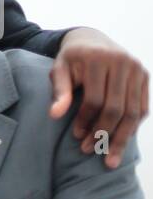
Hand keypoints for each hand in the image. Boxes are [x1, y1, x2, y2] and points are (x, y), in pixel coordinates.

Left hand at [51, 28, 148, 167]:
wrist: (91, 40)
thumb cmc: (71, 60)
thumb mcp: (59, 70)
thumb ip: (59, 91)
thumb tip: (55, 115)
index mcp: (98, 59)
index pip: (95, 99)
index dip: (86, 120)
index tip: (77, 137)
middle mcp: (122, 62)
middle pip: (117, 108)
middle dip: (103, 133)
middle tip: (90, 151)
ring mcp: (137, 69)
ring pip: (133, 111)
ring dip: (121, 137)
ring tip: (110, 158)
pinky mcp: (145, 76)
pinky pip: (143, 107)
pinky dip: (133, 126)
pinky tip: (122, 141)